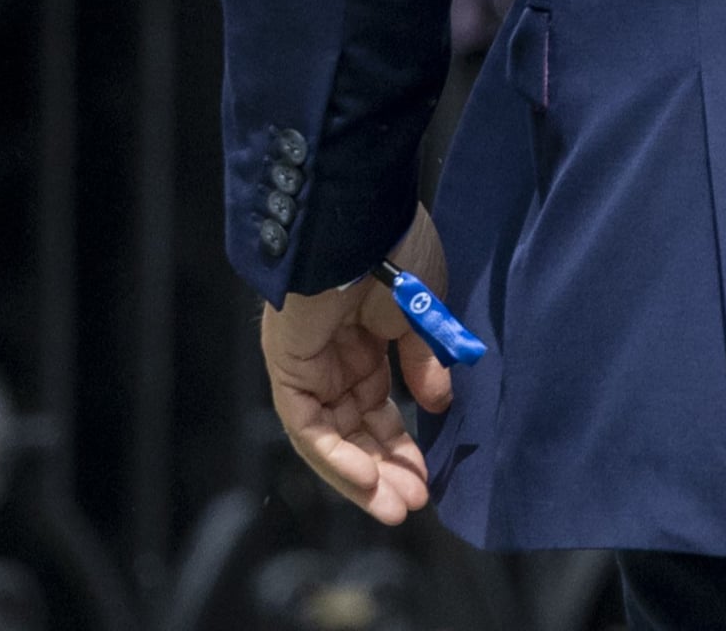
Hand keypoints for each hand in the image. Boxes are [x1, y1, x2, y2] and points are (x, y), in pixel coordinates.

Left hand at [264, 208, 449, 524]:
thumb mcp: (423, 313)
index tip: (431, 473)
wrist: (356, 219)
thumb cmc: (394, 249)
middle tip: (416, 501)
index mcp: (366, 339)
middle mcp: (332, 358)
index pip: (378, 405)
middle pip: (354, 429)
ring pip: (330, 436)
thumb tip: (437, 404)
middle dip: (387, 468)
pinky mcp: (288, 368)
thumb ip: (424, 362)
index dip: (403, 441)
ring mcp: (307, 365)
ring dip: (363, 474)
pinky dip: (336, 457)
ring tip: (397, 506)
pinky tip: (367, 481)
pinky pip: (307, 426)